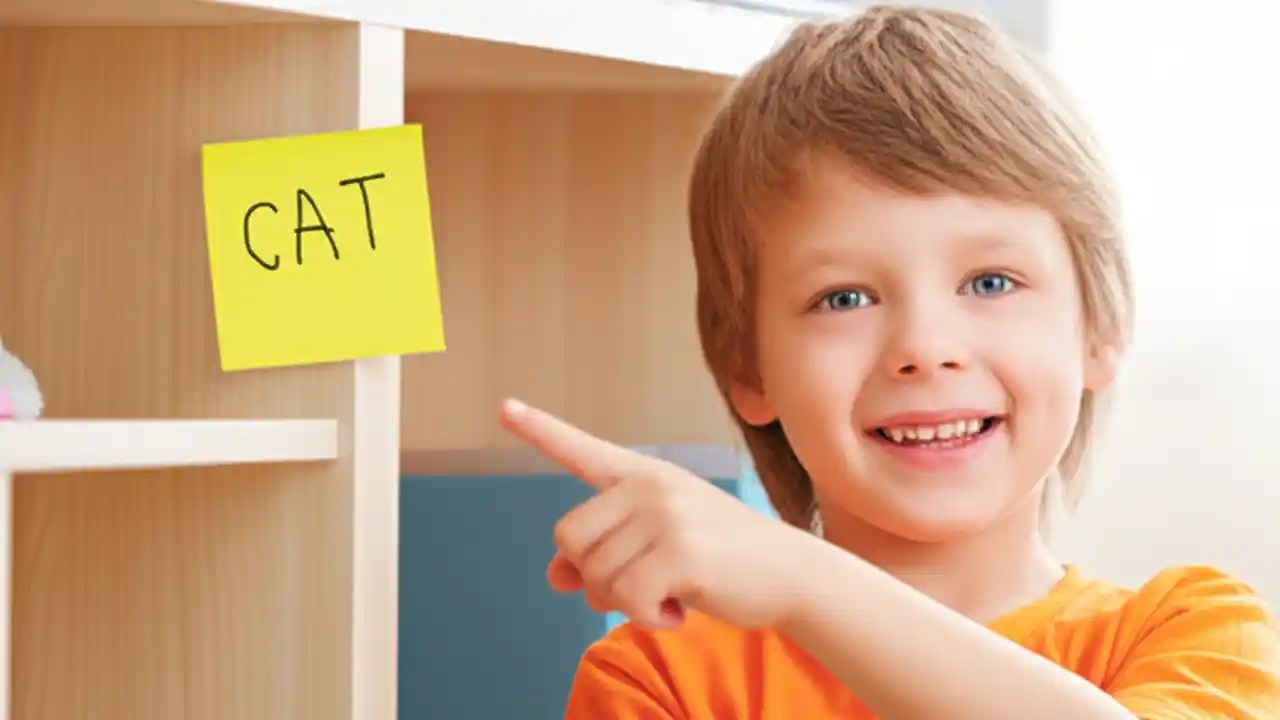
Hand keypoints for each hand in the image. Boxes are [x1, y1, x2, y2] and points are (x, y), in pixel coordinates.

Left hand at [499, 397, 820, 630]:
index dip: (540, 430)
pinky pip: (626, 599)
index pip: (582, 450)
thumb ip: (604, 553)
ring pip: (595, 576)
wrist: (791, 574)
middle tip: (639, 582)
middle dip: (593, 574)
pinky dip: (646, 618)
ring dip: (624, 602)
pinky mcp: (679, 552)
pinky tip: (677, 610)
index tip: (505, 407)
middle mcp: (650, 486)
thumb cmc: (722, 559)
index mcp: (644, 476)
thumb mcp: (659, 546)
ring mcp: (665, 516)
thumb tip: (554, 575)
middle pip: (570, 538)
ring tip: (669, 593)